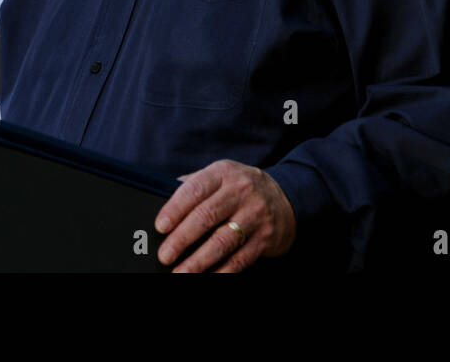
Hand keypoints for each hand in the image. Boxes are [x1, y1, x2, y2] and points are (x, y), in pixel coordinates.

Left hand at [154, 159, 295, 271]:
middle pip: (207, 216)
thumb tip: (161, 195)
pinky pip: (240, 259)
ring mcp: (255, 215)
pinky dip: (221, 271)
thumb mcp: (222, 175)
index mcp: (224, 173)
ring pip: (222, 241)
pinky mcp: (265, 238)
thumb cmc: (243, 188)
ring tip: (180, 273)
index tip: (160, 226)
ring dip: (198, 261)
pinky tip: (207, 277)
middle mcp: (241, 191)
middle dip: (182, 239)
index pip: (195, 189)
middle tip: (165, 255)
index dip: (175, 208)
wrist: (288, 197)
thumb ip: (194, 183)